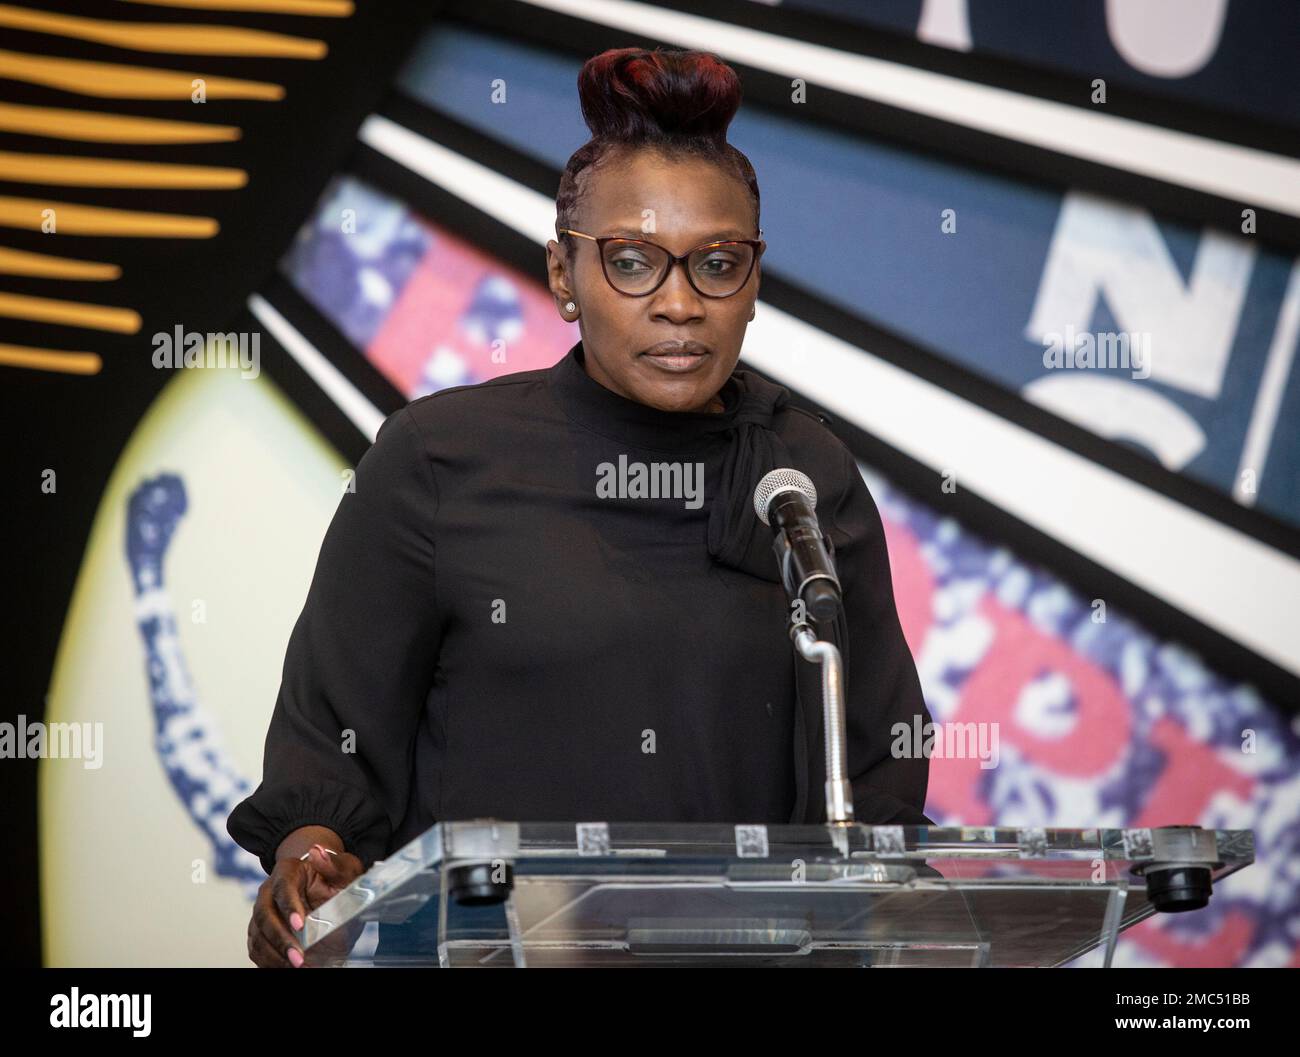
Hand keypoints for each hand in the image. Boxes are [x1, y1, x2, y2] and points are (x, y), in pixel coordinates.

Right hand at [247, 843, 364, 967]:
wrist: (326, 890)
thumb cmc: (336, 878)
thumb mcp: (345, 868)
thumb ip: (334, 864)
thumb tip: (317, 852)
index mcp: (287, 871)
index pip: (283, 887)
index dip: (289, 906)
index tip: (300, 925)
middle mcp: (268, 891)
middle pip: (265, 915)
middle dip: (281, 938)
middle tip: (299, 957)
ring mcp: (262, 913)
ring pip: (258, 935)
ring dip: (274, 955)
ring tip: (297, 966)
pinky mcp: (260, 932)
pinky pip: (257, 949)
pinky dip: (269, 962)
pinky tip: (286, 968)